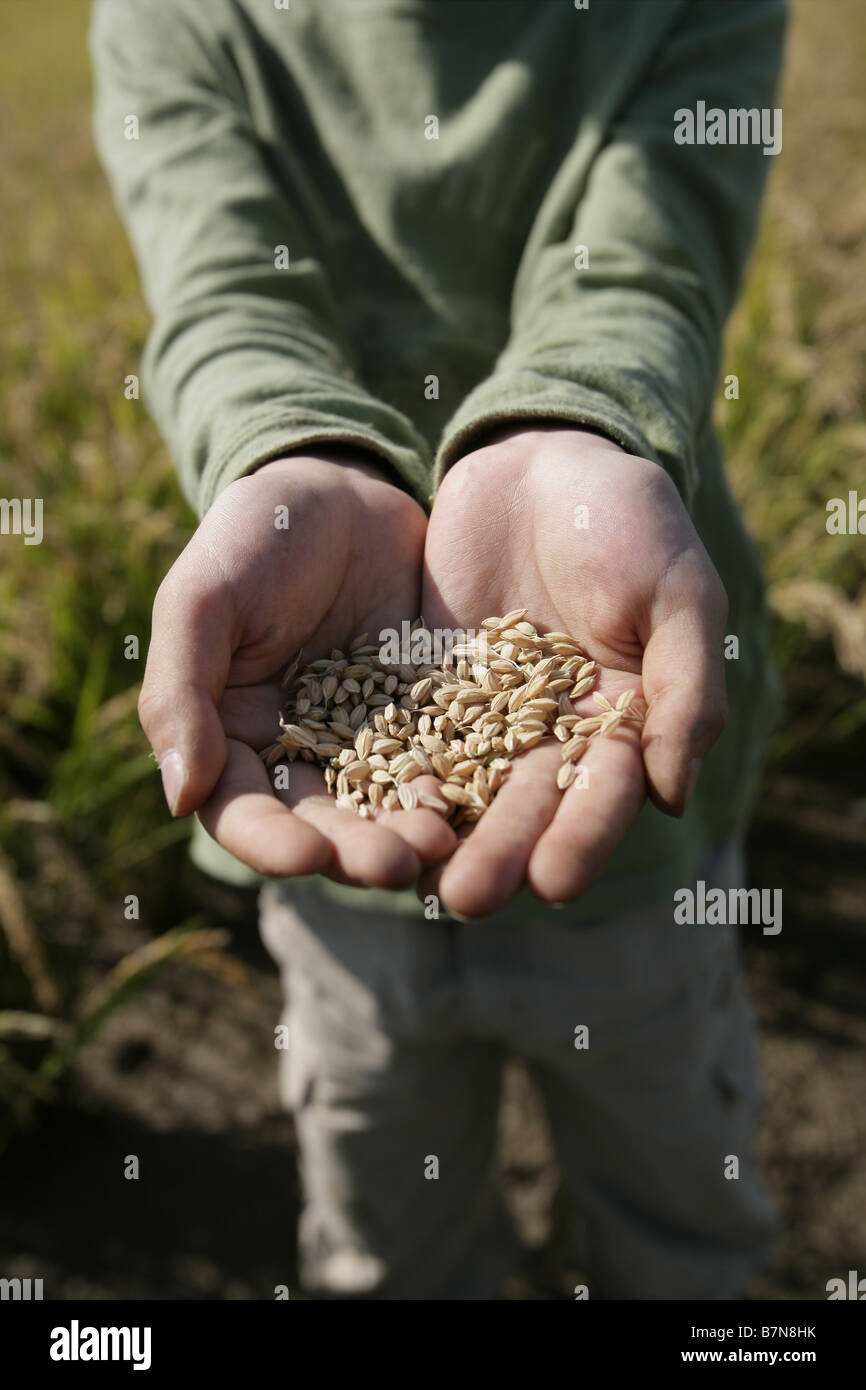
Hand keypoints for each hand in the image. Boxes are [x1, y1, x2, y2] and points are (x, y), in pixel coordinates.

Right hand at [138, 451, 455, 886]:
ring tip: (443, 843)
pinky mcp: (430, 716)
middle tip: (395, 864)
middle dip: (355, 851)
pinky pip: (447, 760)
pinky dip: (462, 786)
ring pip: (388, 807)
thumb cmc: (253, 536)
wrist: (341, 484)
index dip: (271, 841)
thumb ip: (181, 692)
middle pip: (324, 825)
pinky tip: (486, 801)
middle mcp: (302, 753)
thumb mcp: (203, 599)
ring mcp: (370, 739)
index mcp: (234, 737)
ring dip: (410, 834)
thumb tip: (179, 796)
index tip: (306, 854)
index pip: (243, 812)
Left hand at [420, 425, 727, 915]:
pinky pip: (405, 733)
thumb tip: (670, 796)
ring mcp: (482, 711)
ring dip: (438, 831)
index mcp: (619, 719)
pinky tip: (360, 806)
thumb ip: (683, 690)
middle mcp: (549, 730)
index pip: (602, 794)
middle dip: (498, 852)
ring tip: (408, 875)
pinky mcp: (425, 684)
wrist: (543, 455)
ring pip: (459, 784)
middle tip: (465, 898)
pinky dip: (387, 769)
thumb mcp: (676, 591)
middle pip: (523, 805)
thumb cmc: (629, 518)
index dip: (581, 837)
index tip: (555, 881)